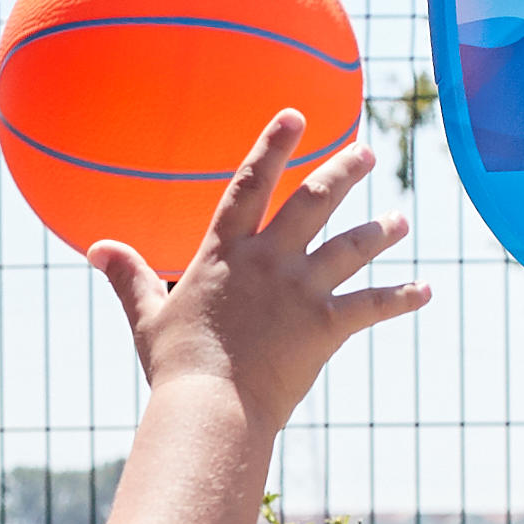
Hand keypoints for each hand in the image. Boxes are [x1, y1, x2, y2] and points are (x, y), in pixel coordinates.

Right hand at [85, 114, 421, 431]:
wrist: (212, 407)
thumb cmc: (175, 366)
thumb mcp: (146, 317)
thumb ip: (127, 276)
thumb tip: (96, 247)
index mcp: (225, 253)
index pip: (251, 184)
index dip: (274, 146)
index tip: (297, 116)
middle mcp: (267, 260)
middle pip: (312, 203)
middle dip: (342, 172)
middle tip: (366, 152)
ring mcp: (300, 290)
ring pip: (350, 247)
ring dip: (379, 230)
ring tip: (401, 219)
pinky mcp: (326, 326)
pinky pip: (374, 305)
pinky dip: (403, 298)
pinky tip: (427, 290)